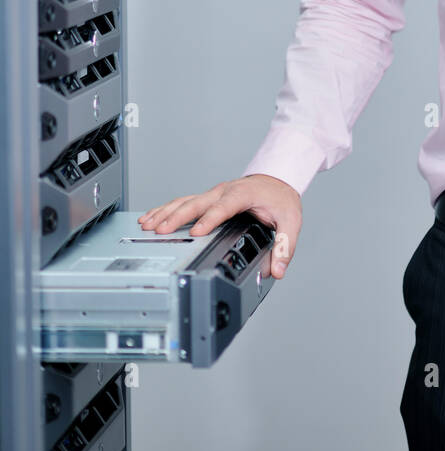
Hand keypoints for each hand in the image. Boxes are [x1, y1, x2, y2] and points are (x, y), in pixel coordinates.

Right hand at [137, 174, 302, 279]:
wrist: (276, 179)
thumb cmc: (280, 199)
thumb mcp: (290, 221)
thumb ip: (285, 246)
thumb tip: (277, 270)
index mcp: (244, 195)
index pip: (225, 206)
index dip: (210, 219)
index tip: (197, 232)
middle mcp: (225, 192)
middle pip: (197, 202)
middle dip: (177, 217)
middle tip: (160, 230)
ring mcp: (214, 193)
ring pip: (185, 201)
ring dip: (166, 212)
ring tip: (147, 225)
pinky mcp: (207, 198)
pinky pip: (183, 202)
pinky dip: (166, 209)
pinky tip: (150, 218)